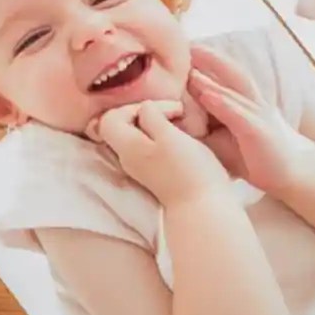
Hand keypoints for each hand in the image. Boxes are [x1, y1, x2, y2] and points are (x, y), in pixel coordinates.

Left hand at [96, 101, 231, 205]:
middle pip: (122, 126)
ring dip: (155, 124)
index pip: (111, 117)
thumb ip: (152, 117)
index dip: (136, 106)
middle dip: (146, 113)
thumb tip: (144, 108)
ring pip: (136, 136)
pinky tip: (179, 138)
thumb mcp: (170, 136)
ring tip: (179, 124)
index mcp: (127, 147)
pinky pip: (147, 146)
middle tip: (173, 114)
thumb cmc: (189, 170)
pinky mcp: (154, 173)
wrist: (203, 208)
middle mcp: (127, 158)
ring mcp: (140, 168)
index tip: (164, 110)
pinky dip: (160, 136)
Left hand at [187, 46, 314, 194]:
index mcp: (244, 102)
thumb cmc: (249, 157)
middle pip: (231, 72)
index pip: (224, 76)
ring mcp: (257, 116)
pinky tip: (206, 95)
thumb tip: (172, 113)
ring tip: (192, 60)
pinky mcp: (258, 133)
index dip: (206, 60)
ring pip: (234, 89)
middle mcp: (252, 103)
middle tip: (185, 43)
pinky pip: (239, 115)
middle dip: (210, 57)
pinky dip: (223, 104)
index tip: (181, 49)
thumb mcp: (219, 136)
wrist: (285, 179)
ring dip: (213, 73)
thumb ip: (202, 121)